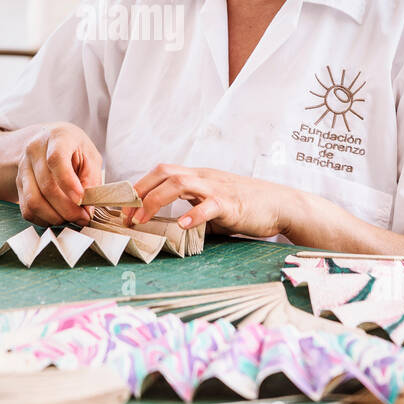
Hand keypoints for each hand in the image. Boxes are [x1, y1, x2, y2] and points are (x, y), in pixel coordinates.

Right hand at [16, 123, 102, 227]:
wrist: (48, 141)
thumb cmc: (74, 149)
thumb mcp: (90, 156)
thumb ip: (91, 180)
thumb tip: (86, 208)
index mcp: (58, 137)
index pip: (56, 159)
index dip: (68, 183)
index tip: (80, 199)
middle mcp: (35, 150)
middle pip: (47, 187)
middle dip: (67, 209)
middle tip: (83, 218)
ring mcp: (23, 167)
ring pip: (33, 201)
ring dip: (55, 217)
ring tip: (71, 219)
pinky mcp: (18, 184)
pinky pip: (27, 209)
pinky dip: (43, 219)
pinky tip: (57, 217)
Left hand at [127, 165, 292, 238]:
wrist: (280, 204)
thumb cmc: (247, 206)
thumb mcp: (213, 206)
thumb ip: (193, 212)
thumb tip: (171, 230)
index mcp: (198, 177)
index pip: (161, 172)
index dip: (139, 186)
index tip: (123, 206)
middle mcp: (203, 177)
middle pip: (164, 172)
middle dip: (140, 192)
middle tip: (126, 215)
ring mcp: (216, 188)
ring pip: (180, 183)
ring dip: (155, 201)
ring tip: (142, 219)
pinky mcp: (231, 203)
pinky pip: (209, 205)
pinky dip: (193, 214)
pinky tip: (181, 225)